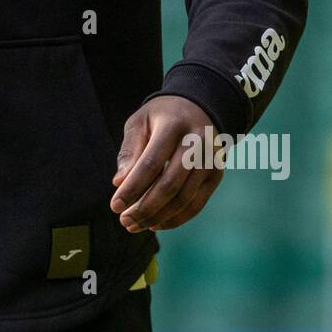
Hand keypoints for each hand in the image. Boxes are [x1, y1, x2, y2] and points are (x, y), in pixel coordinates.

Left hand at [109, 95, 225, 231]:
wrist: (200, 106)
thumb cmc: (162, 117)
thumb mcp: (140, 121)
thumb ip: (130, 150)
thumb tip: (119, 182)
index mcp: (173, 126)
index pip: (151, 163)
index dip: (133, 188)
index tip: (115, 206)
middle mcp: (197, 143)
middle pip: (170, 185)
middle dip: (144, 208)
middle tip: (124, 221)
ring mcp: (210, 160)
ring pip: (184, 198)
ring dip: (158, 217)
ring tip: (136, 225)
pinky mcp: (217, 174)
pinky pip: (196, 204)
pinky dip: (176, 218)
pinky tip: (156, 224)